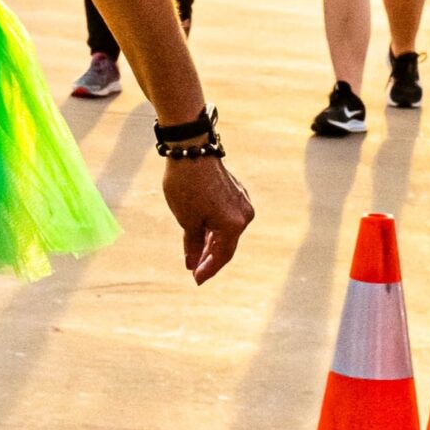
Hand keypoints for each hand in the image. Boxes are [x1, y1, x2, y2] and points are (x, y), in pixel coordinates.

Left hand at [163, 156, 253, 283]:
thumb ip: (193, 244)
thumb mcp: (186, 219)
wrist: (190, 149)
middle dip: (210, 257)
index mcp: (233, 225)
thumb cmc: (186, 185)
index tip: (196, 279)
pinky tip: (204, 231)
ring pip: (227, 229)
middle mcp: (244, 215)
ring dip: (212, 242)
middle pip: (226, 244)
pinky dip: (215, 226)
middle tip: (194, 269)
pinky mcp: (236, 192)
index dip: (208, 269)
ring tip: (196, 253)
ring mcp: (242, 202)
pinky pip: (227, 216)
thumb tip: (192, 263)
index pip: (222, 256)